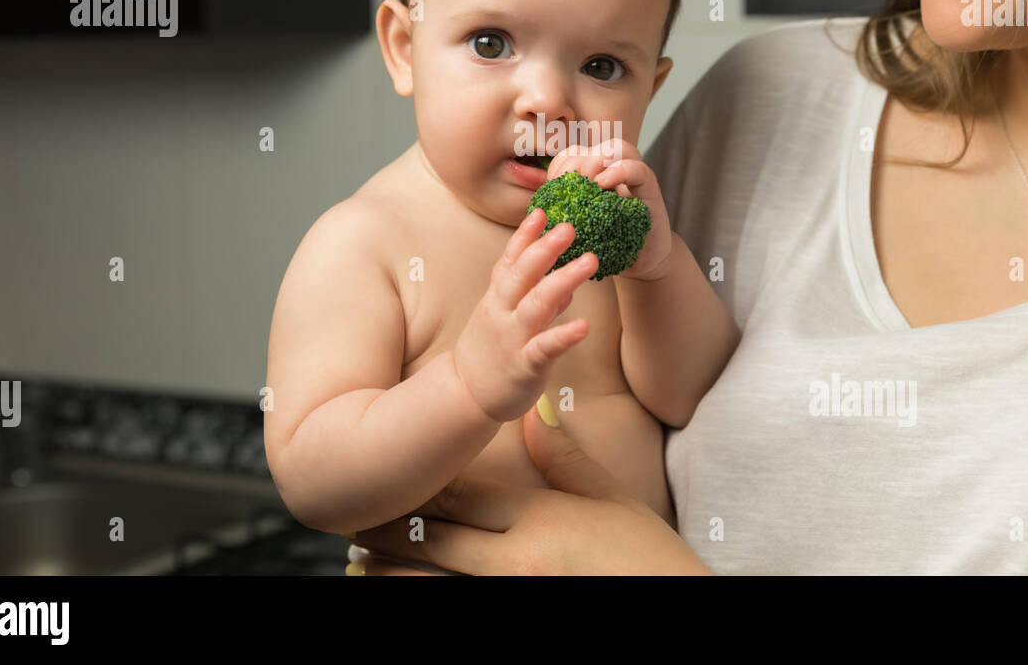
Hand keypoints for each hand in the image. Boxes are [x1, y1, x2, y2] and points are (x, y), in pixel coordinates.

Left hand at [350, 404, 710, 574]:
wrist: (678, 609)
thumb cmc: (651, 560)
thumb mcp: (612, 502)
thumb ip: (564, 459)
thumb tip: (533, 412)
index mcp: (539, 518)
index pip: (460, 493)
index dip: (418, 481)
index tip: (389, 470)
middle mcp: (516, 559)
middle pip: (434, 535)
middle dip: (389, 525)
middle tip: (349, 515)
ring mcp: (511, 594)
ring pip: (433, 578)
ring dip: (394, 566)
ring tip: (359, 557)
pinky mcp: (513, 615)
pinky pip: (454, 602)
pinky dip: (423, 593)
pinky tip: (397, 588)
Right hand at [452, 207, 598, 423]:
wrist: (465, 394)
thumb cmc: (491, 351)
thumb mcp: (505, 316)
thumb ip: (534, 296)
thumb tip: (567, 281)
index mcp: (498, 298)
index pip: (510, 260)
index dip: (525, 236)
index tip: (542, 211)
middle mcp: (502, 312)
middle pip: (522, 274)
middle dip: (545, 248)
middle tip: (569, 226)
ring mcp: (512, 338)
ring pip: (536, 304)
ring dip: (563, 280)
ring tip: (590, 261)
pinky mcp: (524, 365)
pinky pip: (544, 348)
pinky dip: (564, 335)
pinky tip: (584, 325)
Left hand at [546, 138, 673, 280]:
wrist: (639, 265)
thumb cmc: (605, 246)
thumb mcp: (578, 225)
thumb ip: (562, 210)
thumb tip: (535, 206)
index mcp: (596, 175)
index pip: (573, 153)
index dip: (559, 164)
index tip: (551, 186)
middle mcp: (616, 170)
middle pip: (593, 148)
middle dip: (575, 164)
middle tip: (569, 187)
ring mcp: (635, 178)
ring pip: (617, 147)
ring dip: (596, 162)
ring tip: (588, 184)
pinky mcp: (650, 191)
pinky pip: (637, 169)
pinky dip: (619, 171)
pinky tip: (604, 184)